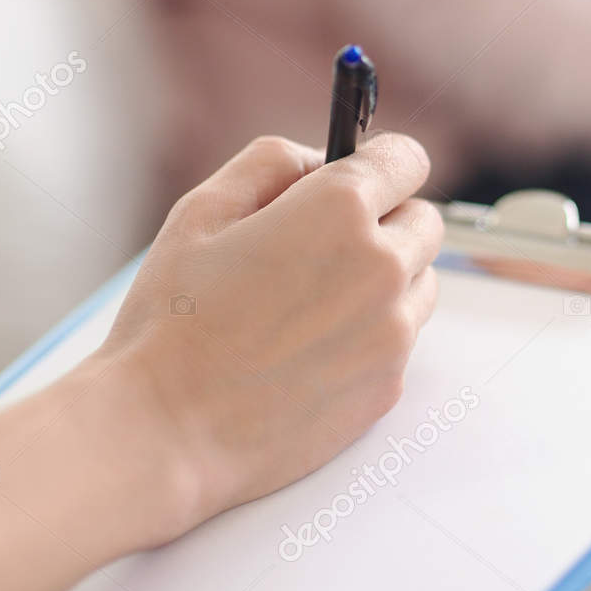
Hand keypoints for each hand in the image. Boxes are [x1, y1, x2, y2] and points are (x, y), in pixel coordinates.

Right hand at [98, 133, 442, 541]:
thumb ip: (272, 163)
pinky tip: (309, 351)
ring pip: (420, 283)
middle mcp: (382, 267)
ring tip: (311, 305)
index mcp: (340, 212)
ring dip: (387, 281)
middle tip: (323, 247)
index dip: (380, 165)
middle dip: (385, 223)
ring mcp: (394, 331)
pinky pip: (401, 340)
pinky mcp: (390, 384)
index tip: (360, 178)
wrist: (166, 430)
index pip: (407, 160)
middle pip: (424, 222)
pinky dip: (372, 336)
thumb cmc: (172, 322)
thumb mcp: (202, 211)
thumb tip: (319, 160)